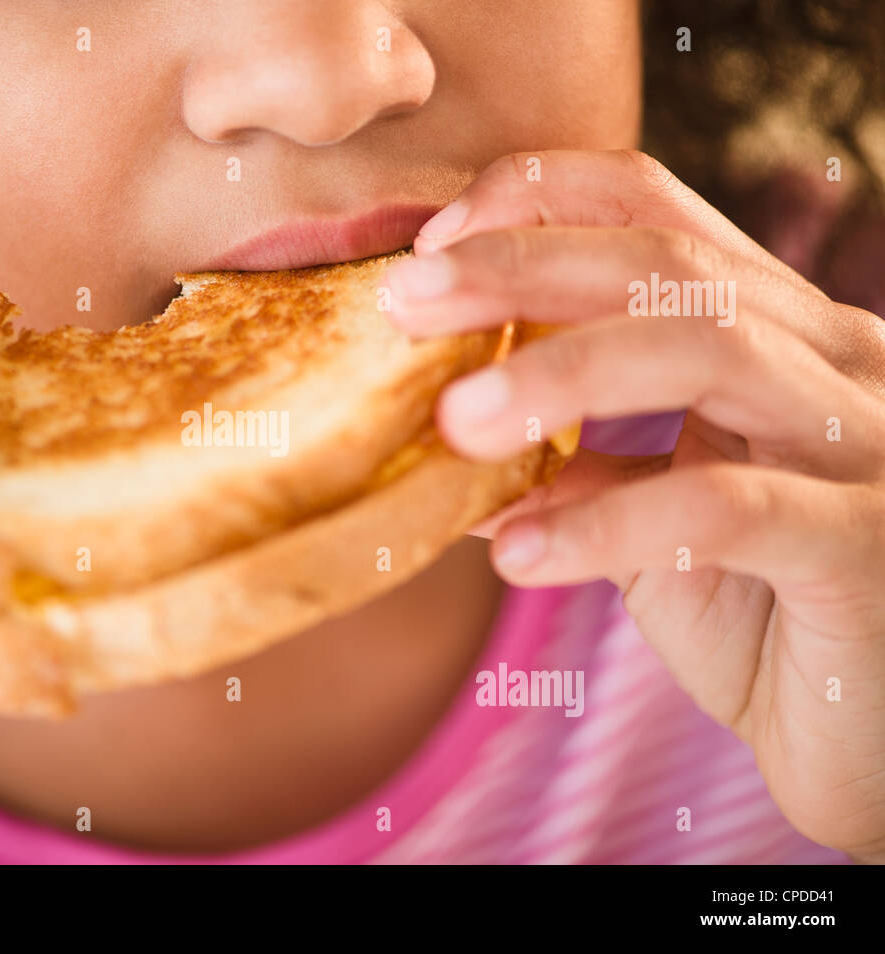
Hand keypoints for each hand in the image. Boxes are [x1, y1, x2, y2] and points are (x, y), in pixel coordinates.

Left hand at [386, 150, 884, 861]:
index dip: (541, 202)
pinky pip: (729, 509)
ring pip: (710, 349)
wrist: (871, 732)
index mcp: (777, 337)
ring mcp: (866, 445)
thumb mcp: (651, 527)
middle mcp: (834, 364)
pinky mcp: (868, 544)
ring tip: (453, 421)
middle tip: (404, 299)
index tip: (429, 248)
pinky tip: (518, 557)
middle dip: (525, 265)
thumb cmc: (766, 618)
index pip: (660, 214)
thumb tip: (443, 442)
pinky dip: (608, 525)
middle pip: (672, 263)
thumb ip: (573, 474)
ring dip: (561, 374)